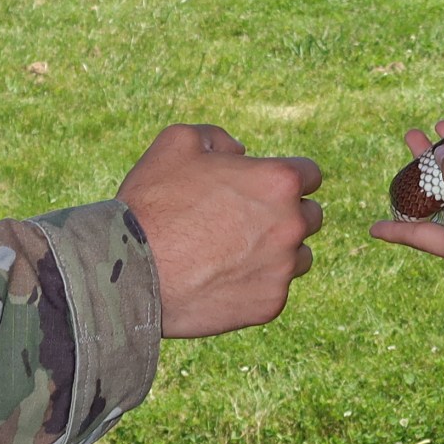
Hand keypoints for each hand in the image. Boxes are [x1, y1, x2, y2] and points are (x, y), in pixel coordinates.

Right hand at [117, 122, 322, 337]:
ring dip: (278, 251)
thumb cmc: (154, 202)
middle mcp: (291, 225)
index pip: (311, 174)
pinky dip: (256, 284)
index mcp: (279, 181)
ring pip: (299, 256)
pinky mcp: (270, 305)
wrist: (131, 271)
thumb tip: (241, 152)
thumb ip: (219, 138)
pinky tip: (221, 279)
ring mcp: (282, 269)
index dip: (287, 177)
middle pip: (311, 216)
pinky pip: (275, 290)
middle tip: (247, 219)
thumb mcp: (179, 142)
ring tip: (234, 252)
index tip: (265, 187)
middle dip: (287, 214)